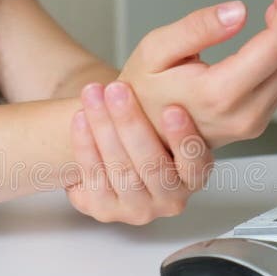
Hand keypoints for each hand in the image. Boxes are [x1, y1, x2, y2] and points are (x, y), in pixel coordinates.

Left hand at [66, 81, 212, 224]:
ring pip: (121, 170)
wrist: (111, 150)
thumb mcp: (166, 118)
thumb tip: (187, 63)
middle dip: (131, 123)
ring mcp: (137, 209)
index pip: (195, 163)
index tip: (172, 109)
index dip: (183, 138)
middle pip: (151, 165)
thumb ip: (175, 104)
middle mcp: (170, 199)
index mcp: (193, 176)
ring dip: (104, 129)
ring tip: (94, 95)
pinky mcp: (106, 211)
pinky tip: (81, 119)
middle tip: (117, 90)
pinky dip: (84, 145)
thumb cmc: (146, 130)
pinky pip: (93, 177)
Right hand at [120, 0, 276, 147]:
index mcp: (218, 94)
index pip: (276, 46)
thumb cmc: (142, 91)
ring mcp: (251, 124)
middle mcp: (242, 115)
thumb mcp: (156, 50)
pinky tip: (271, 36)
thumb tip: (238, 11)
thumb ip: (197, 28)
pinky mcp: (254, 124)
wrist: (138, 131)